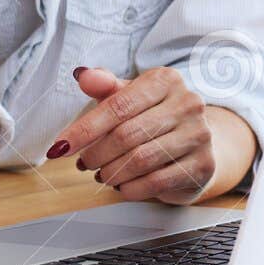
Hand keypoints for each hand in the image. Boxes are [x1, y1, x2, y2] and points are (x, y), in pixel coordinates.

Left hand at [50, 66, 248, 203]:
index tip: (60, 146)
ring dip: (111, 172)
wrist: (195, 142)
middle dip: (97, 154)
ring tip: (101, 174)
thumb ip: (104, 86)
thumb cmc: (154, 116)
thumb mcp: (129, 96)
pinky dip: (131, 188)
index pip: (117, 106)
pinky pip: (156, 182)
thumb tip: (82, 75)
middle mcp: (187, 103)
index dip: (84, 129)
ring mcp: (199, 135)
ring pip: (140, 160)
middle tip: (83, 163)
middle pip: (127, 135)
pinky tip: (121, 186)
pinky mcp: (202, 165)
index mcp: (166, 80)